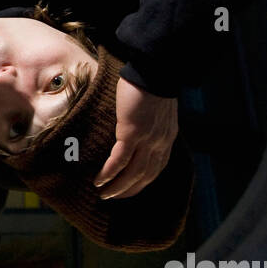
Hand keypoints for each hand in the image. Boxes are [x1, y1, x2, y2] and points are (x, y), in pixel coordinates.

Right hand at [93, 77, 177, 199]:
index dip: (142, 182)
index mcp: (166, 138)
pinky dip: (109, 174)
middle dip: (128, 190)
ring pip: (132, 173)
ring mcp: (147, 141)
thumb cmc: (153, 83)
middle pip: (145, 176)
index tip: (129, 190)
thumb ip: (151, 122)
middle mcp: (160, 143)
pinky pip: (119, 161)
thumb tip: (138, 127)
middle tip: (112, 197)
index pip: (156, 168)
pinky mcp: (133, 134)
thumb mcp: (158, 109)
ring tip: (103, 194)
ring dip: (117, 187)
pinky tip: (99, 181)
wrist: (155, 70)